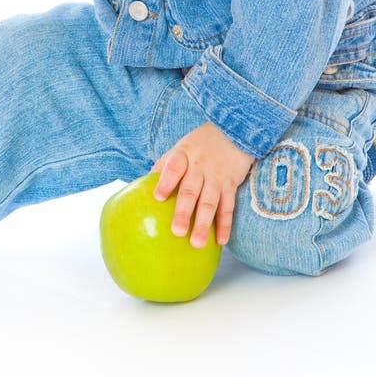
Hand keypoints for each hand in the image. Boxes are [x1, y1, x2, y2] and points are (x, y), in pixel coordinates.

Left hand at [151, 121, 254, 246]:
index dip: (166, 181)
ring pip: (210, 202)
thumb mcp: (180, 148)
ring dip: (204, 224)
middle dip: (184, 212)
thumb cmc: (198, 145)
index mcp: (184, 155)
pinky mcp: (231, 184)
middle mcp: (200, 166)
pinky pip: (228, 207)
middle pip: (191, 190)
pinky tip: (220, 241)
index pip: (174, 167)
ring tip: (196, 244)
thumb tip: (142, 185)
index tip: (158, 197)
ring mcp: (216, 176)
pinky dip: (225, 225)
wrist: (233, 133)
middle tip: (177, 232)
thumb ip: (164, 165)